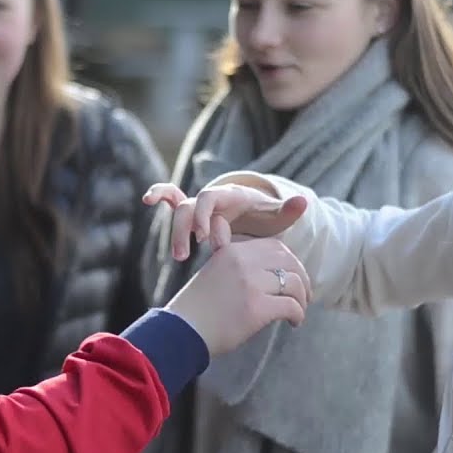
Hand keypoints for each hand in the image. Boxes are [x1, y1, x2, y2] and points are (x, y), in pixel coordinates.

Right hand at [144, 182, 307, 260]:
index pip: (210, 202)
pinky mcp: (192, 215)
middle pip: (190, 206)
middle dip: (184, 229)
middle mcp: (212, 198)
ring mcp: (200, 206)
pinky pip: (172, 199)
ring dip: (175, 232)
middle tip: (184, 254)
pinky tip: (148, 202)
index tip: (208, 241)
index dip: (206, 219)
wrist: (247, 221)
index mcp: (229, 197)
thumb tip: (304, 200)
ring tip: (179, 258)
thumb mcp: (272, 218)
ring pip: (179, 211)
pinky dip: (159, 195)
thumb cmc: (260, 218)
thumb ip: (285, 211)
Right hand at [164, 237, 310, 356]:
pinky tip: (293, 323)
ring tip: (299, 311)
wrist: (181, 330)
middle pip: (289, 261)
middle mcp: (243, 262)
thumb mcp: (215, 273)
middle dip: (302, 278)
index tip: (293, 277)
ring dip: (302, 299)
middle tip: (304, 295)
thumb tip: (271, 271)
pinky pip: (291, 306)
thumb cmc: (197, 308)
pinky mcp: (257, 308)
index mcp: (233, 251)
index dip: (290, 262)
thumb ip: (238, 266)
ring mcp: (251, 284)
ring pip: (294, 284)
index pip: (275, 246)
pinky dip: (298, 315)